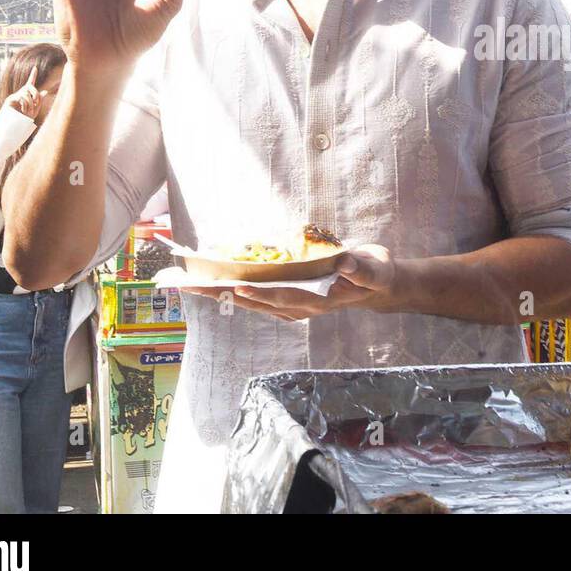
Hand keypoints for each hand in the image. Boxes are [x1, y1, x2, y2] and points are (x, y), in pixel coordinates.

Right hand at [3, 65, 40, 118]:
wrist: (15, 125)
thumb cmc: (25, 118)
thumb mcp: (35, 109)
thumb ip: (39, 100)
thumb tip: (45, 91)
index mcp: (28, 94)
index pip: (30, 83)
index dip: (33, 75)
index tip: (35, 67)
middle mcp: (21, 93)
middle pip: (31, 87)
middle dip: (36, 95)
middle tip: (36, 104)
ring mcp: (15, 95)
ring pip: (27, 94)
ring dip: (30, 103)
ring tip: (28, 111)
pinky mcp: (10, 99)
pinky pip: (21, 98)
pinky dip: (25, 105)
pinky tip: (23, 111)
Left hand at [192, 245, 400, 320]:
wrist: (379, 284)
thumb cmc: (376, 274)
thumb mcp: (374, 269)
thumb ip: (361, 269)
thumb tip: (346, 263)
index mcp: (319, 301)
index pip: (284, 297)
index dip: (260, 294)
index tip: (236, 287)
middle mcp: (301, 307)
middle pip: (257, 301)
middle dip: (224, 293)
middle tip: (191, 285)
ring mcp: (295, 305)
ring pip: (252, 302)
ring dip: (223, 294)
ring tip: (193, 285)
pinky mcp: (291, 298)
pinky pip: (258, 296)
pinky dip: (237, 291)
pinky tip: (221, 284)